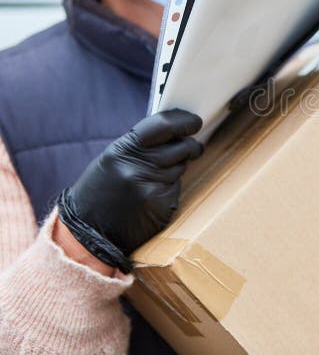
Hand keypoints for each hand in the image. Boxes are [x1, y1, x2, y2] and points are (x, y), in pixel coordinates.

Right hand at [57, 109, 202, 271]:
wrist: (87, 233)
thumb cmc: (99, 193)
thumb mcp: (112, 160)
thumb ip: (141, 145)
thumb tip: (174, 133)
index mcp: (123, 150)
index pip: (163, 126)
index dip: (183, 121)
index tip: (194, 121)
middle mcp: (138, 167)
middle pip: (181, 147)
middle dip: (190, 146)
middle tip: (193, 147)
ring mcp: (151, 188)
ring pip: (181, 168)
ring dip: (177, 169)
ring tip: (155, 177)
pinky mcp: (162, 206)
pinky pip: (177, 189)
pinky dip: (170, 189)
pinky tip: (152, 196)